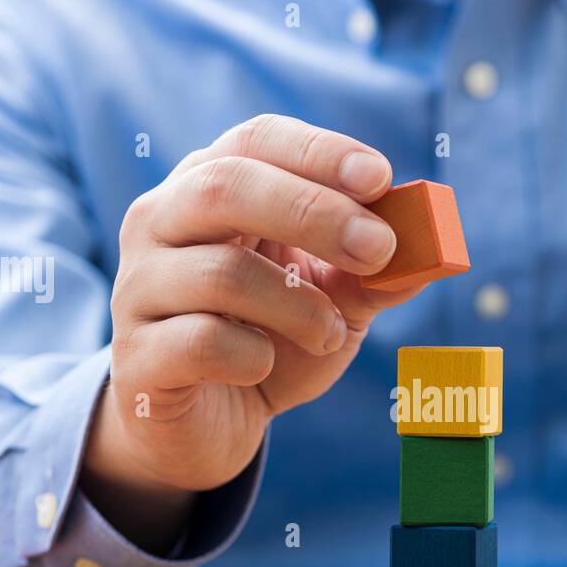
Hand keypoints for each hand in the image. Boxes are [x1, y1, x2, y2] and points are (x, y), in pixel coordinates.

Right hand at [82, 115, 422, 551]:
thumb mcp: (333, 303)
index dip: (318, 153)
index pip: (256, 141)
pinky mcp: (137, 357)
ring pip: (222, 273)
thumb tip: (430, 249)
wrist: (209, 425)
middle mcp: (160, 223)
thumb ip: (374, 275)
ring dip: (299, 306)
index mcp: (209, 188)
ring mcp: (138, 288)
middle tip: (378, 249)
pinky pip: (203, 343)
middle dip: (314, 213)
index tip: (379, 178)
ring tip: (330, 333)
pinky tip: (262, 368)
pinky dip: (254, 358)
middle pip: (225, 189)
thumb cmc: (270, 343)